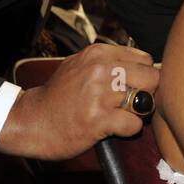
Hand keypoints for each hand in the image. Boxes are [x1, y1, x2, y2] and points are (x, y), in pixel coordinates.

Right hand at [0, 43, 160, 160]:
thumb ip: (109, 61)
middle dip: (148, 93)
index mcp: (98, 53)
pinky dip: (128, 130)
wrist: (31, 121)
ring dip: (138, 112)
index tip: (133, 88)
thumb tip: (144, 64)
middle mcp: (100, 69)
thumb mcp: (80, 65)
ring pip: (147, 101)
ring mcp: (100, 94)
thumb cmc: (59, 96)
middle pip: (152, 78)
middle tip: (133, 105)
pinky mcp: (99, 119)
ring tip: (122, 115)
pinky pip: (134, 125)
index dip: (144, 76)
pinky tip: (113, 128)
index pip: (145, 59)